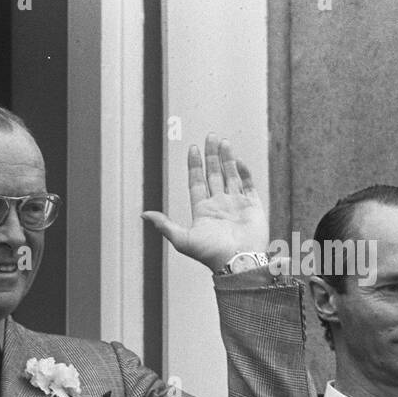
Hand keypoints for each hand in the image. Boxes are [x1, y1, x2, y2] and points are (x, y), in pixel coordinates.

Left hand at [142, 133, 268, 273]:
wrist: (238, 261)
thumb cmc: (210, 253)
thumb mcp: (182, 239)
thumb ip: (164, 225)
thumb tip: (144, 214)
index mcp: (202, 210)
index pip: (197, 182)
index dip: (195, 165)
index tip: (193, 148)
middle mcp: (219, 205)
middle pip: (214, 174)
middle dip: (212, 155)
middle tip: (210, 136)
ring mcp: (236, 204)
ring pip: (231, 175)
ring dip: (227, 158)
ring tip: (223, 141)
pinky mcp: (253, 206)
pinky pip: (249, 185)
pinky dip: (244, 172)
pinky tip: (238, 159)